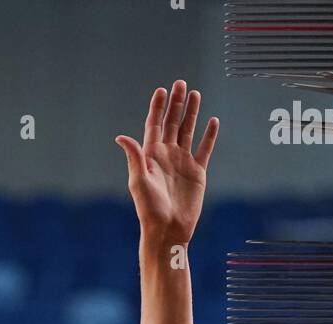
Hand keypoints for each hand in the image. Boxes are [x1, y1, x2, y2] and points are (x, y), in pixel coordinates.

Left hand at [116, 82, 218, 245]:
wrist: (168, 230)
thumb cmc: (150, 210)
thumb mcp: (139, 182)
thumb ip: (134, 157)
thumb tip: (121, 137)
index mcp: (151, 156)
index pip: (154, 125)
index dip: (157, 108)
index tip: (161, 90)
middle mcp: (167, 156)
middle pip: (172, 123)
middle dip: (176, 103)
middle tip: (181, 83)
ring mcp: (183, 162)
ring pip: (188, 131)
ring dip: (191, 113)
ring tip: (195, 94)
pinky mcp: (197, 172)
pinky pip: (204, 149)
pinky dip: (209, 135)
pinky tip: (212, 121)